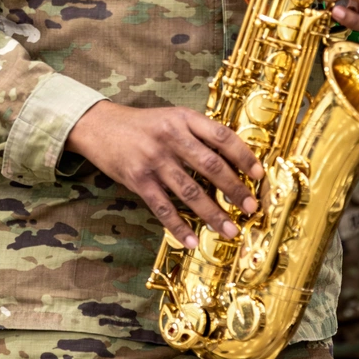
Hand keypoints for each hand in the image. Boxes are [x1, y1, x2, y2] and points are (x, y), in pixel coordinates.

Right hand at [65, 102, 263, 248]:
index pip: (222, 136)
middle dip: (235, 190)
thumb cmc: (142, 124)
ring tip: (229, 230)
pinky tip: (191, 240)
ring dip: (212, 213)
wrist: (99, 126)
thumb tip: (232, 160)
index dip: (244, 156)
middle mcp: (171, 137)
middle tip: (251, 208)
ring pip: (190, 191)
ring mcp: (153, 159)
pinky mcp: (137, 179)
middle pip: (210, 166)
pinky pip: (162, 207)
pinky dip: (178, 226)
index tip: (259, 175)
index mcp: (183, 118)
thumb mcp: (171, 117)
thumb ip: (197, 133)